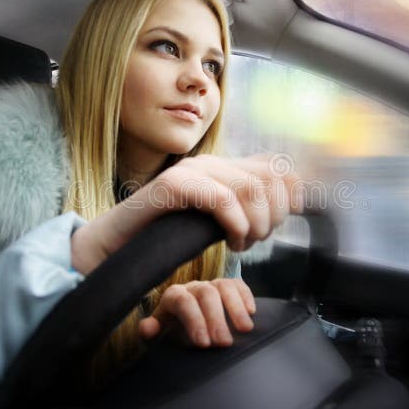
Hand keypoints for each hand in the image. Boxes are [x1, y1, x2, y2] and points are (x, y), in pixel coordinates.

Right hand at [71, 153, 303, 274]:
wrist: (115, 246)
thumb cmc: (164, 238)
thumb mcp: (214, 223)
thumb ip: (244, 210)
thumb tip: (292, 202)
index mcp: (221, 167)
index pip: (273, 163)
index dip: (293, 188)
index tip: (292, 213)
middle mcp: (208, 162)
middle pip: (269, 177)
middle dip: (275, 214)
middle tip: (257, 239)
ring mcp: (190, 170)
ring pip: (250, 189)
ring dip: (256, 224)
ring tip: (242, 243)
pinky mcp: (174, 185)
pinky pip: (222, 199)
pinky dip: (236, 225)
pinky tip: (230, 242)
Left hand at [138, 278, 255, 346]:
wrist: (182, 326)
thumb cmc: (172, 332)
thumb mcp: (159, 334)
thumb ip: (151, 331)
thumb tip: (147, 329)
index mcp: (173, 297)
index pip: (183, 302)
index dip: (194, 321)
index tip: (204, 344)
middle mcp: (193, 287)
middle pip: (206, 294)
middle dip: (216, 319)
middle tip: (225, 342)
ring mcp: (211, 285)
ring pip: (224, 286)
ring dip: (236, 307)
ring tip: (245, 329)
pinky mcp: (228, 287)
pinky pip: (238, 284)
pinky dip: (246, 296)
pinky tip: (252, 312)